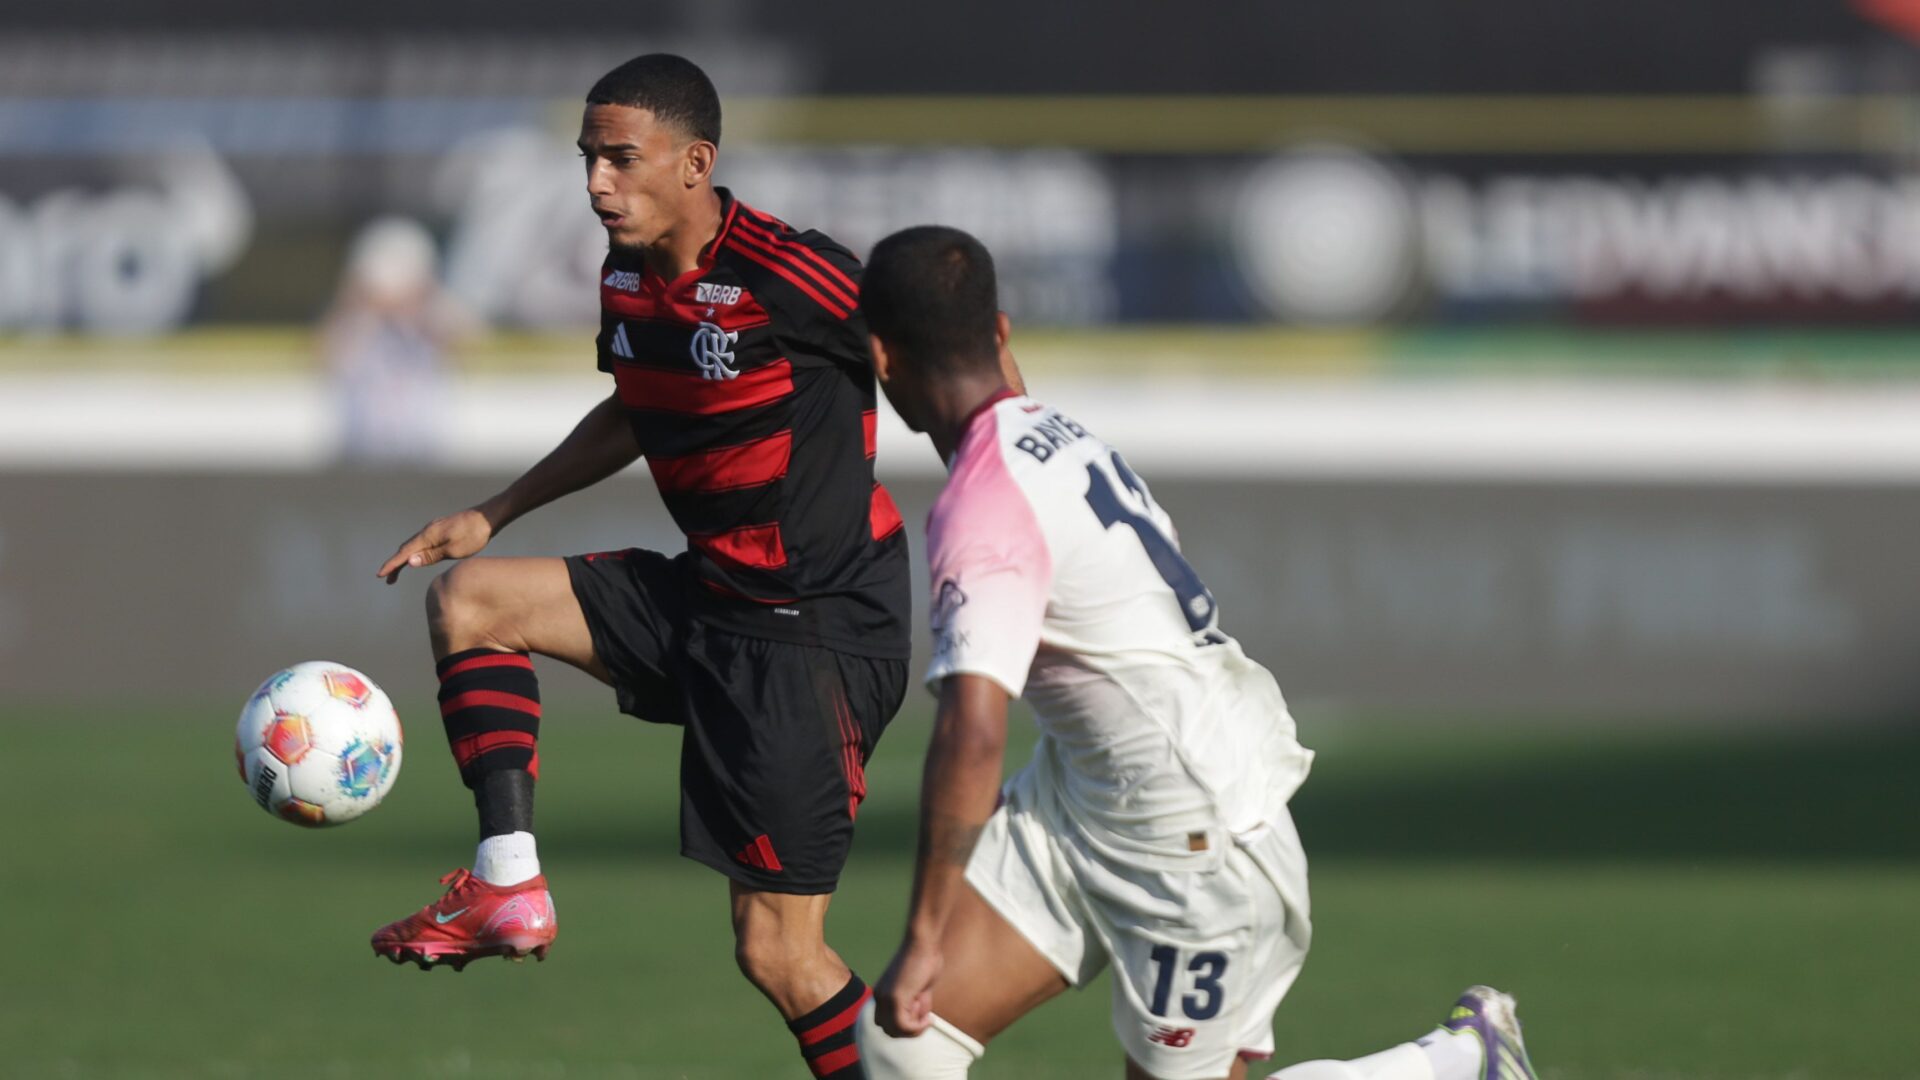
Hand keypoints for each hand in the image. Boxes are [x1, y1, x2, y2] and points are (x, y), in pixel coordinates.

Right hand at [377, 506, 496, 582]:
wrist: (488, 516)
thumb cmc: (473, 535)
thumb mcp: (453, 550)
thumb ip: (431, 556)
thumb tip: (409, 562)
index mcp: (428, 536)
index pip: (404, 553)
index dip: (391, 565)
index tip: (380, 575)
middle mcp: (427, 530)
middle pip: (406, 548)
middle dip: (395, 564)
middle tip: (388, 579)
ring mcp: (434, 528)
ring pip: (414, 544)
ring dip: (405, 557)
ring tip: (399, 570)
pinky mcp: (442, 528)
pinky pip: (423, 541)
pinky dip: (415, 550)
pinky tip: (419, 555)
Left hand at [874, 936, 943, 1037]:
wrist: (922, 942)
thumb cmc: (924, 959)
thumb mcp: (919, 988)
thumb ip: (916, 1004)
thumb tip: (921, 1019)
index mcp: (882, 993)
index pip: (887, 1023)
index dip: (905, 1025)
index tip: (922, 1016)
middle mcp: (879, 997)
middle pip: (889, 1029)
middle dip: (909, 1029)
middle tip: (925, 1016)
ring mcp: (886, 998)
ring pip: (895, 1030)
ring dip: (914, 1029)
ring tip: (927, 1015)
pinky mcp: (895, 998)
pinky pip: (904, 1026)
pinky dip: (918, 1027)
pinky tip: (929, 1018)